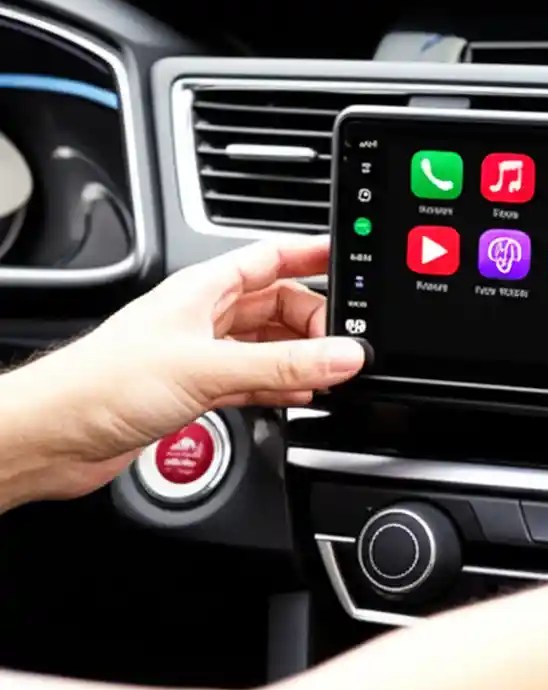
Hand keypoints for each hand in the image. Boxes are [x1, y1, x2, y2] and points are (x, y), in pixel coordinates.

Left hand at [0, 237, 363, 507]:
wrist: (54, 435)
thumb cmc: (102, 383)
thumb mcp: (208, 369)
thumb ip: (281, 364)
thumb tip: (342, 355)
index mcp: (203, 289)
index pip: (271, 257)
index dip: (311, 254)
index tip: (350, 258)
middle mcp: (202, 317)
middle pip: (276, 305)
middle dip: (314, 321)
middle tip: (343, 344)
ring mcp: (200, 355)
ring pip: (266, 345)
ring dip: (299, 358)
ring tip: (332, 372)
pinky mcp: (195, 391)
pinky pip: (253, 381)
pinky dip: (280, 387)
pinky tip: (300, 396)